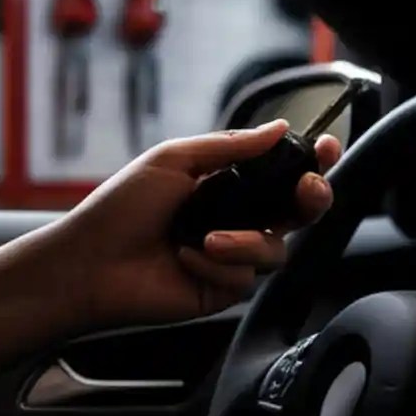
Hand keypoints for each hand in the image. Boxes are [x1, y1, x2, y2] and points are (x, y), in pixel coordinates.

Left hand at [0, 120, 340, 384]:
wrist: (88, 264)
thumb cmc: (120, 208)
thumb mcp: (175, 160)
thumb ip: (232, 146)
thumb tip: (280, 127)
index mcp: (227, 184)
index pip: (281, 171)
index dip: (311, 161)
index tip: (326, 148)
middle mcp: (237, 219)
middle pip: (299, 210)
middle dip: (312, 197)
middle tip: (307, 190)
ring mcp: (233, 255)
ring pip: (276, 247)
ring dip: (245, 240)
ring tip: (205, 239)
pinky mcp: (225, 288)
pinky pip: (248, 275)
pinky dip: (218, 265)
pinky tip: (185, 260)